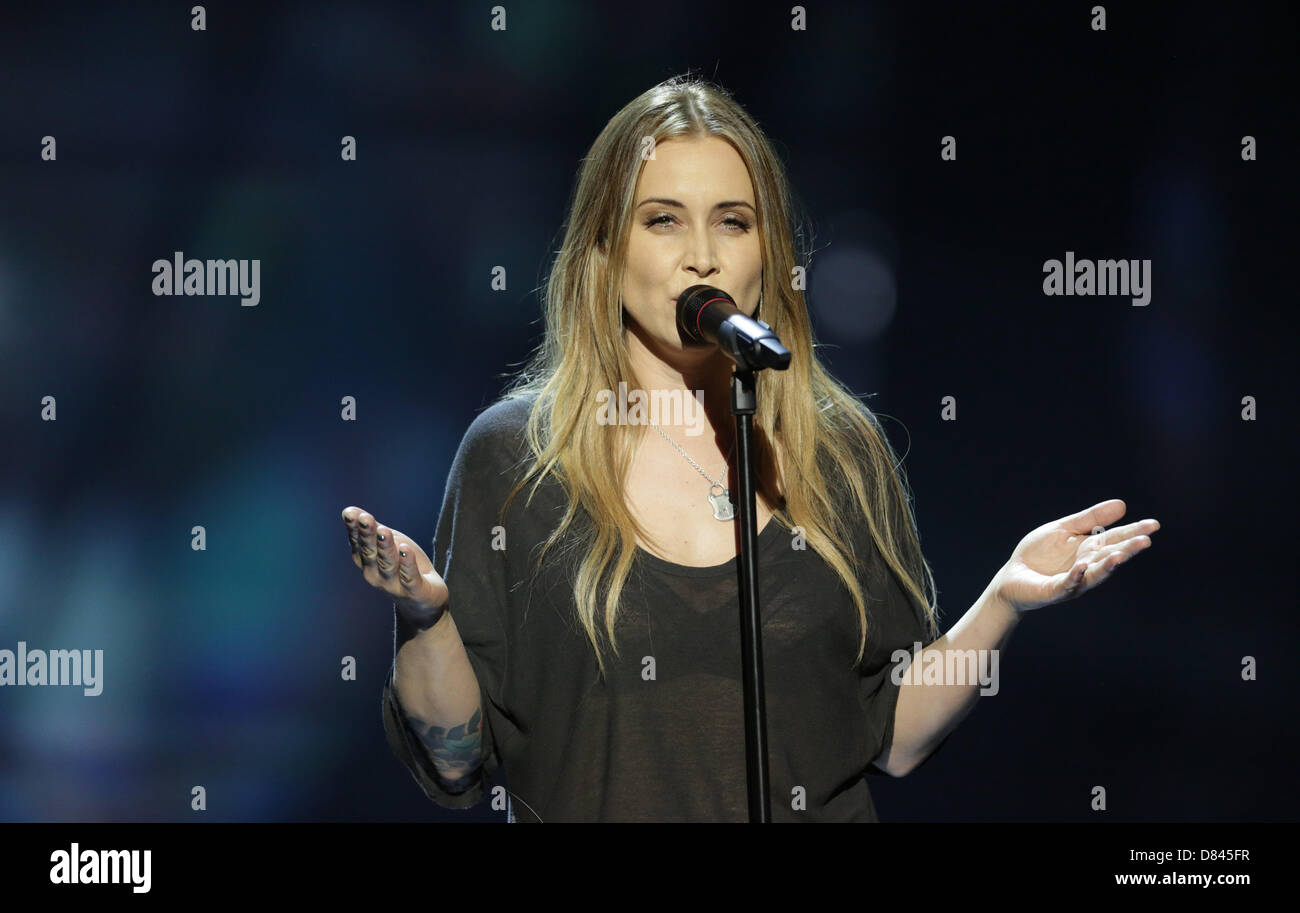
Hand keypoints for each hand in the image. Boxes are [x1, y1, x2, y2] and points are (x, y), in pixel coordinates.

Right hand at [342, 506, 448, 625]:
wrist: (425, 601)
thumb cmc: (403, 567)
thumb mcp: (387, 545)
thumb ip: (371, 529)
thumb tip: (349, 510)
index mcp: (367, 562)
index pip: (358, 544)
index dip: (354, 529)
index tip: (351, 513)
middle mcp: (375, 575)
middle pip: (371, 553)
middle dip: (368, 535)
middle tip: (365, 518)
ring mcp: (393, 585)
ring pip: (388, 564)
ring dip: (386, 547)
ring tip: (384, 531)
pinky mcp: (413, 591)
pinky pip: (409, 577)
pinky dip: (407, 563)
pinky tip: (406, 550)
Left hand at [991, 499, 1158, 614]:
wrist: (1013, 577)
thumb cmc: (1039, 554)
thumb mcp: (1064, 529)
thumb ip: (1090, 519)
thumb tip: (1122, 505)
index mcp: (1090, 549)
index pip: (1115, 539)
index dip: (1134, 532)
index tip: (1153, 525)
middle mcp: (1087, 566)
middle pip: (1110, 556)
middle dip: (1127, 549)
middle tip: (1146, 541)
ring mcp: (1073, 580)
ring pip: (1095, 573)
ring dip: (1107, 565)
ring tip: (1120, 555)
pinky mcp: (1055, 590)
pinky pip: (1068, 583)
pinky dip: (1076, 576)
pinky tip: (1082, 566)